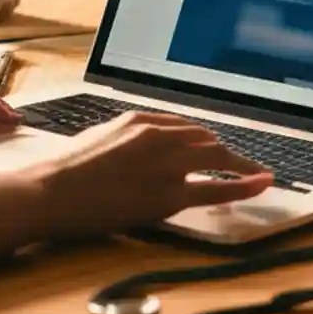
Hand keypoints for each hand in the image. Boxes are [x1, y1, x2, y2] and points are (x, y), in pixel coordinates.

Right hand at [21, 111, 272, 239]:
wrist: (52, 192)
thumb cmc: (66, 170)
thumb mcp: (99, 138)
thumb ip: (127, 138)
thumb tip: (141, 147)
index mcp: (139, 120)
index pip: (184, 125)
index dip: (203, 140)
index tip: (213, 149)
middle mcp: (158, 135)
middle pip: (206, 138)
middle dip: (226, 151)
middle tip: (240, 163)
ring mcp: (165, 163)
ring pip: (217, 157)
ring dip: (240, 164)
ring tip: (257, 174)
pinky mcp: (168, 194)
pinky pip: (215, 187)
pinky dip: (242, 185)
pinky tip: (260, 183)